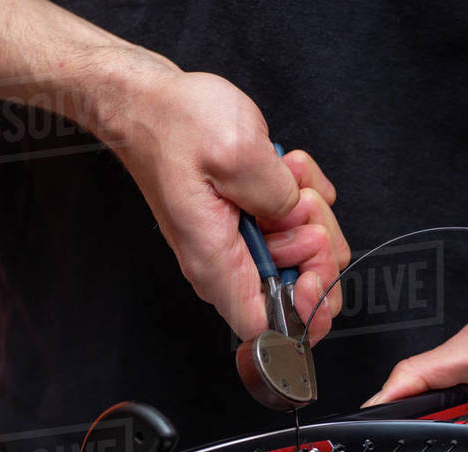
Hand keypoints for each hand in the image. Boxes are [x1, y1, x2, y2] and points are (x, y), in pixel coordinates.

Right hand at [98, 69, 347, 342]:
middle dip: (319, 247)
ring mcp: (244, 245)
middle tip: (298, 203)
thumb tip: (300, 222)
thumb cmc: (177, 125)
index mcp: (217, 264)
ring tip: (284, 174)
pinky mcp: (255, 222)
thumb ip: (278, 199)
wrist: (148, 104)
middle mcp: (229, 264)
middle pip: (303, 291)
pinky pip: (303, 222)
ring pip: (310, 253)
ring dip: (312, 210)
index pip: (270, 330)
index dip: (306, 313)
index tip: (312, 273)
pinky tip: (283, 169)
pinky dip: (305, 192)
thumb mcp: (237, 154)